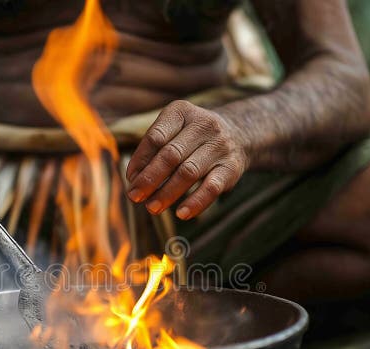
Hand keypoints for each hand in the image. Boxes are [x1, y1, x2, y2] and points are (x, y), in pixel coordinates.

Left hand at [125, 100, 247, 219]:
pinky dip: (195, 202)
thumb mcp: (174, 131)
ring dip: (167, 193)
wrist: (239, 134)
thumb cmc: (193, 138)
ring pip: (188, 172)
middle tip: (135, 197)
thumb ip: (153, 150)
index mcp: (182, 112)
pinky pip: (211, 188)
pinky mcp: (232, 168)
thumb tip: (134, 180)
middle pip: (171, 155)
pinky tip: (181, 214)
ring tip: (152, 208)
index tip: (131, 179)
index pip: (156, 137)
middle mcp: (203, 125)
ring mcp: (220, 146)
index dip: (140, 160)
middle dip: (150, 179)